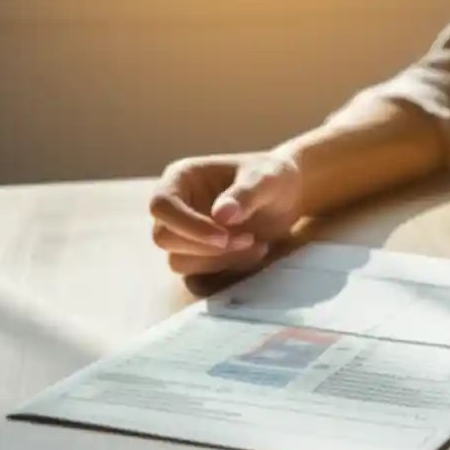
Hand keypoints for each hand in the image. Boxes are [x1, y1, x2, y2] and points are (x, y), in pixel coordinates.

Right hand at [149, 151, 302, 276]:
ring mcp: (184, 231)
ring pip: (180, 260)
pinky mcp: (198, 252)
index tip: (224, 237)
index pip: (162, 205)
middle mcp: (176, 205)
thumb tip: (220, 215)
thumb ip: (245, 194)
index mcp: (182, 177)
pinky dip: (227, 267)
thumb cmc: (272, 177)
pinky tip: (256, 251)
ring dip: (219, 260)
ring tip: (256, 243)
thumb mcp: (265, 180)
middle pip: (165, 238)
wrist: (288, 194)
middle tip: (249, 239)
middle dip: (206, 247)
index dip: (188, 225)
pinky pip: (199, 273)